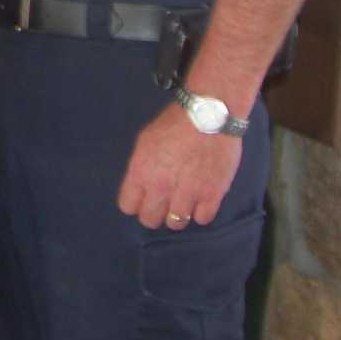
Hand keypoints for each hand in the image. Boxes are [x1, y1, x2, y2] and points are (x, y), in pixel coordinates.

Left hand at [117, 104, 242, 229]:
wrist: (209, 115)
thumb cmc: (175, 123)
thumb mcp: (146, 141)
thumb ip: (141, 167)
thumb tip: (141, 186)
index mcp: (141, 171)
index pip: (128, 206)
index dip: (135, 203)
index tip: (143, 198)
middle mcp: (161, 186)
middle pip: (150, 220)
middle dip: (153, 214)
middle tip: (162, 204)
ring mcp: (187, 193)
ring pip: (175, 224)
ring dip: (177, 215)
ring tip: (182, 202)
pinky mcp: (212, 194)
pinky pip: (202, 219)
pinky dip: (200, 213)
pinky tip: (200, 201)